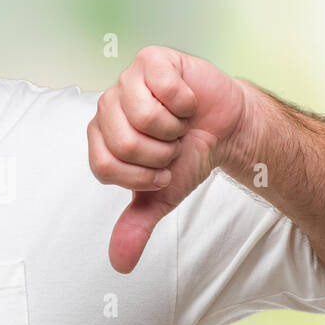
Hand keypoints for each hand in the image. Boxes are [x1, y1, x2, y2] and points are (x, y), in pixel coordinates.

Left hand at [87, 45, 253, 273]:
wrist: (224, 128)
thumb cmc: (187, 156)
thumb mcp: (161, 196)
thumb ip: (136, 226)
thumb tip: (119, 265)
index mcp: (100, 138)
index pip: (105, 167)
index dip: (140, 177)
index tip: (159, 172)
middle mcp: (106, 106)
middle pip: (123, 143)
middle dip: (160, 154)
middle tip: (171, 147)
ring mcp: (127, 80)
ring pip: (144, 116)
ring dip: (175, 128)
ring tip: (179, 125)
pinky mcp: (151, 60)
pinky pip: (165, 88)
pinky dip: (185, 102)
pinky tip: (187, 102)